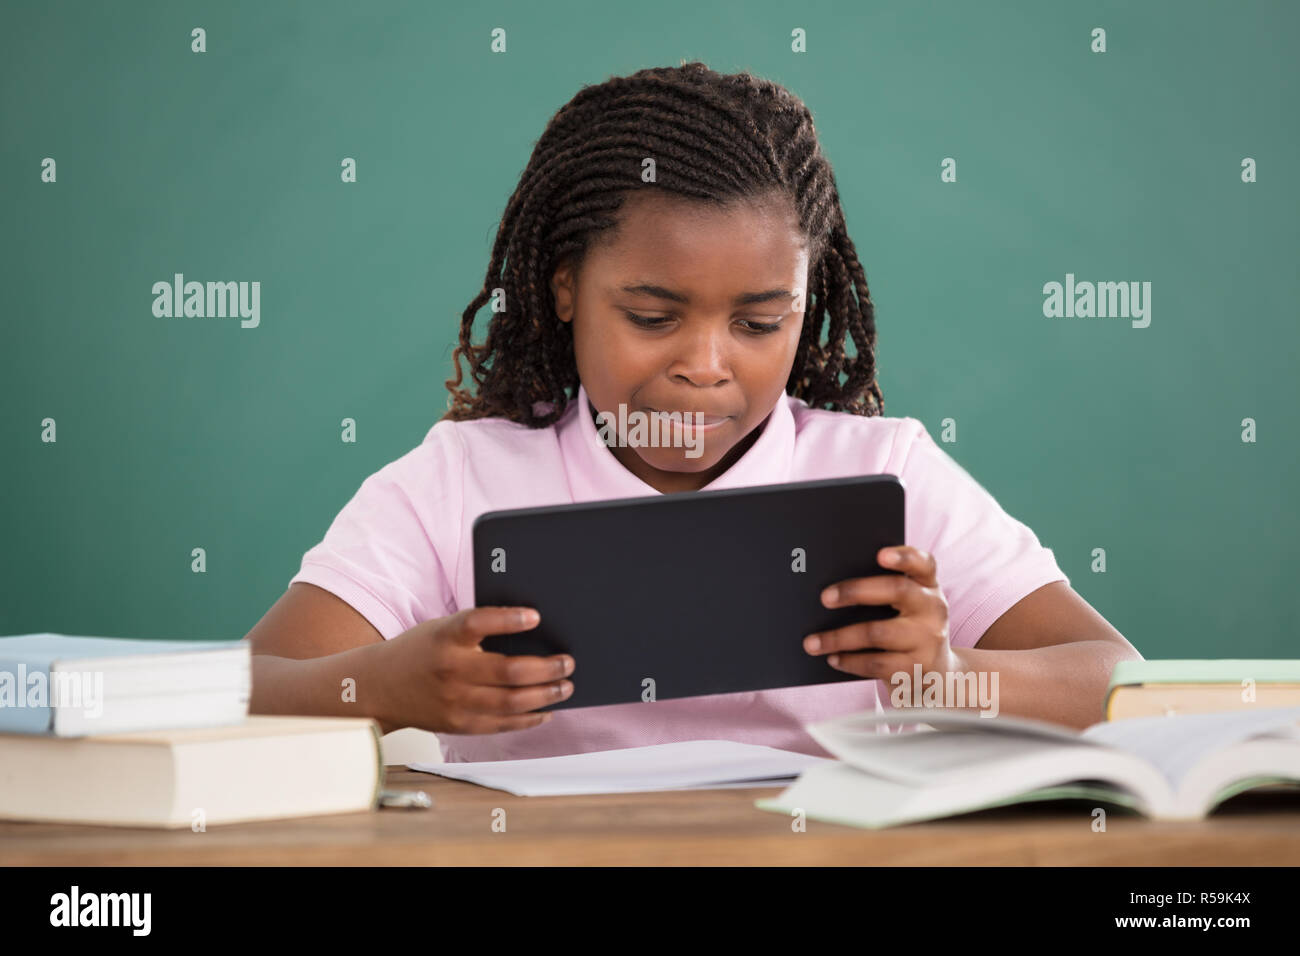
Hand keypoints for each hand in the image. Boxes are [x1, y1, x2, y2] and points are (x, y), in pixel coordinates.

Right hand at [383, 606, 573, 733]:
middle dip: (546, 668)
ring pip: (511, 702)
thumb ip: (477, 629)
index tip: (535, 616)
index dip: (507, 619)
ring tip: (565, 686)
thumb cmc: (420, 651)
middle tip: (568, 662)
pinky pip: (501, 724)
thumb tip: (530, 629)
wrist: (379, 687)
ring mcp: (454, 701)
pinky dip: (528, 718)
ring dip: (545, 695)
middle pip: (507, 671)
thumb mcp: (442, 629)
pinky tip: (545, 710)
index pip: (477, 623)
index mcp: (444, 637)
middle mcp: (450, 670)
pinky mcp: (458, 724)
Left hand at [802, 545, 954, 684]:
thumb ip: (881, 590)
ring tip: (812, 642)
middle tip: (824, 597)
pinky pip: (876, 663)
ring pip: (877, 633)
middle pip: (896, 590)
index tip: (879, 555)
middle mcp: (933, 608)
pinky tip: (832, 658)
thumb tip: (832, 588)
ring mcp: (928, 639)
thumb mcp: (906, 605)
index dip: (903, 557)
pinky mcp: (916, 668)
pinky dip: (850, 661)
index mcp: (927, 584)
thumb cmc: (908, 627)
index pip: (923, 563)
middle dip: (856, 591)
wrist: (937, 672)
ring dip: (838, 637)